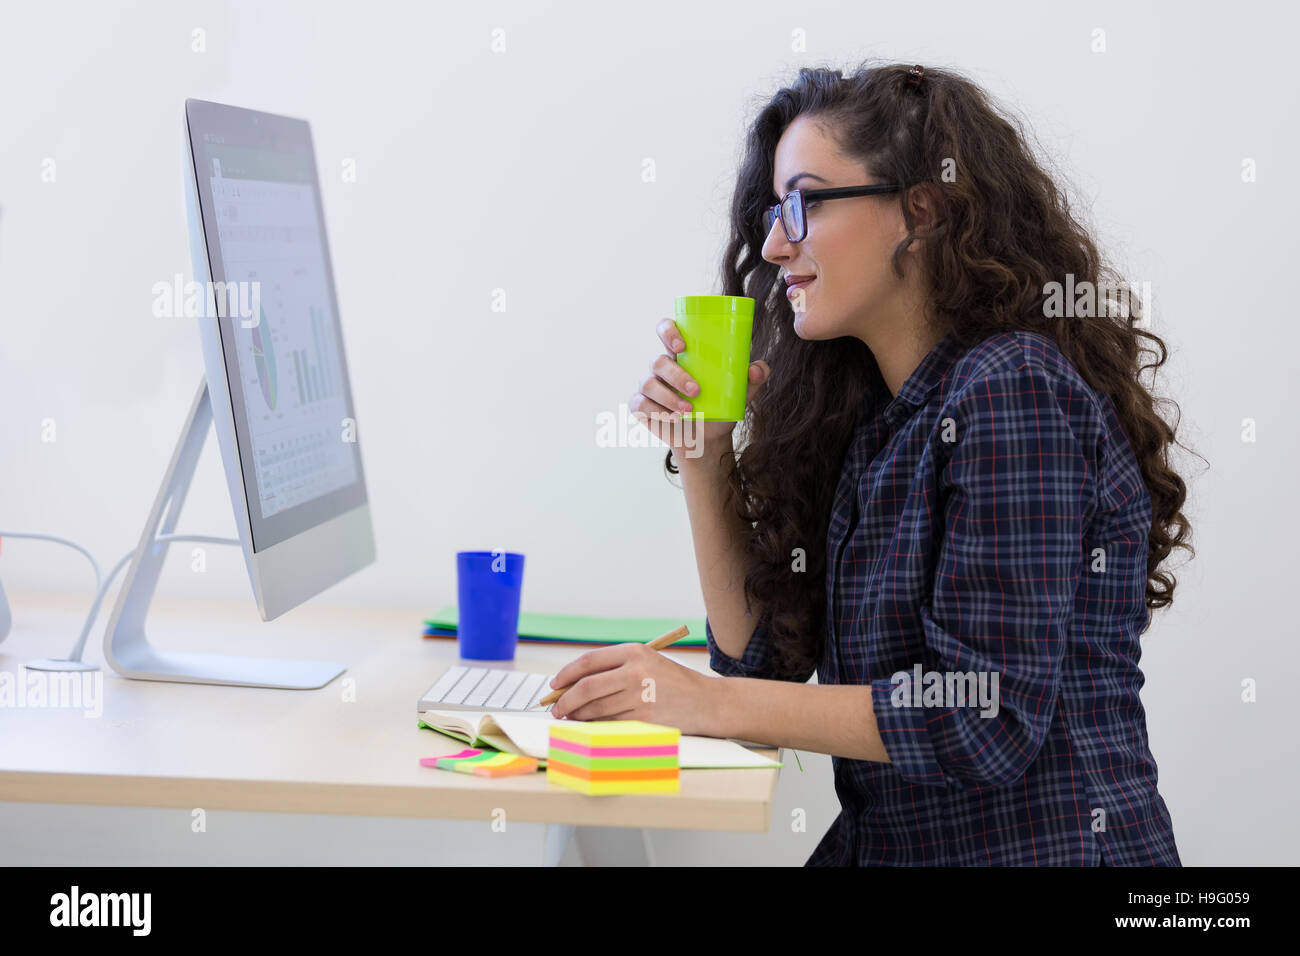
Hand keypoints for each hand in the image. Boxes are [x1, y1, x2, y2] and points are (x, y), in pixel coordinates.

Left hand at [548, 642, 719, 735]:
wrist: (706, 702)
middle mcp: (636, 671)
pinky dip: (594, 726)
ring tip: (570, 717)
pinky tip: (589, 726)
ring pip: (596, 708)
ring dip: (578, 715)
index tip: (555, 684)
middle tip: (556, 707)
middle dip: (566, 700)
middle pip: (587, 687)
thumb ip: (614, 668)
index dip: (567, 674)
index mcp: (635, 651)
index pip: (589, 661)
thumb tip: (572, 683)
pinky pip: (610, 724)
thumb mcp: (647, 662)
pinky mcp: (644, 719)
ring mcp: (640, 696)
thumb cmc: (672, 683)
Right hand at [629, 317, 769, 456]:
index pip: (666, 329)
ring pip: (649, 383)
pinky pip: (640, 404)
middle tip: (696, 390)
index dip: (668, 331)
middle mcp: (662, 367)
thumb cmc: (721, 406)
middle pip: (658, 361)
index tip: (681, 345)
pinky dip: (656, 411)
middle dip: (675, 375)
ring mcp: (650, 386)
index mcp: (682, 354)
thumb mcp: (741, 392)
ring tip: (689, 410)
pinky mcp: (642, 407)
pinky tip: (672, 418)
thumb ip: (754, 378)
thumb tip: (757, 369)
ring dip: (668, 397)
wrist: (709, 439)